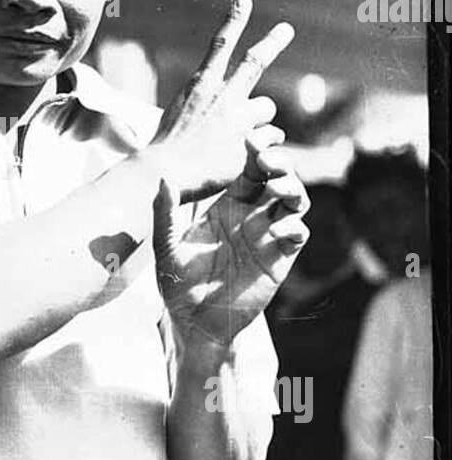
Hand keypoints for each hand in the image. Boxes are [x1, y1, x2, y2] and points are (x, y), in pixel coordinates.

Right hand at [148, 0, 294, 201]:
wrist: (162, 173)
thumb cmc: (165, 148)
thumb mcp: (177, 114)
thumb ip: (200, 103)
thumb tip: (212, 99)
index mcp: (200, 85)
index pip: (219, 46)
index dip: (234, 21)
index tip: (244, 1)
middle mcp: (222, 96)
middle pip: (254, 62)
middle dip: (273, 41)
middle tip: (287, 28)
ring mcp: (238, 119)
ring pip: (266, 108)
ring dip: (259, 120)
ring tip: (238, 138)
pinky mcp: (249, 142)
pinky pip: (270, 139)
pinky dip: (262, 147)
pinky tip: (244, 159)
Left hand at [153, 139, 309, 346]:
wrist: (193, 320)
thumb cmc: (178, 282)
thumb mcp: (166, 245)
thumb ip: (165, 213)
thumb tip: (162, 179)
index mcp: (227, 204)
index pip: (249, 169)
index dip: (255, 152)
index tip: (249, 139)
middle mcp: (252, 215)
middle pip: (278, 177)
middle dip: (279, 163)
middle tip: (268, 159)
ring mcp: (268, 235)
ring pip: (294, 200)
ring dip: (292, 188)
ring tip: (278, 187)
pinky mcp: (279, 258)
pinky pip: (297, 234)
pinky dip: (294, 225)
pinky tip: (279, 226)